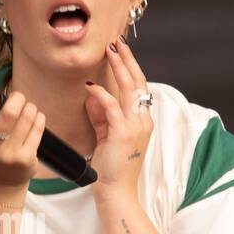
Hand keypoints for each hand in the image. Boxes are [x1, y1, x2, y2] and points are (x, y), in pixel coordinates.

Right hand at [0, 90, 46, 188]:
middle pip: (8, 116)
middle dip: (17, 99)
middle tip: (17, 97)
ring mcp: (10, 156)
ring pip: (27, 118)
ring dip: (30, 107)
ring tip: (27, 107)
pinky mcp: (26, 159)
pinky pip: (37, 128)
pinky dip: (38, 117)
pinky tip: (36, 117)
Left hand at [83, 36, 153, 199]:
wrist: (116, 191)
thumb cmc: (112, 166)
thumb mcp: (107, 136)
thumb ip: (101, 116)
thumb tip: (92, 96)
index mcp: (142, 120)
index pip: (139, 87)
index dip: (131, 67)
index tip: (120, 51)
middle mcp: (143, 120)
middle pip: (137, 82)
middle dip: (126, 60)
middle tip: (116, 42)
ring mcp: (135, 126)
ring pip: (129, 89)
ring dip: (118, 68)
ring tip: (109, 52)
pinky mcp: (123, 133)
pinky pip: (112, 108)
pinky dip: (101, 95)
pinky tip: (91, 87)